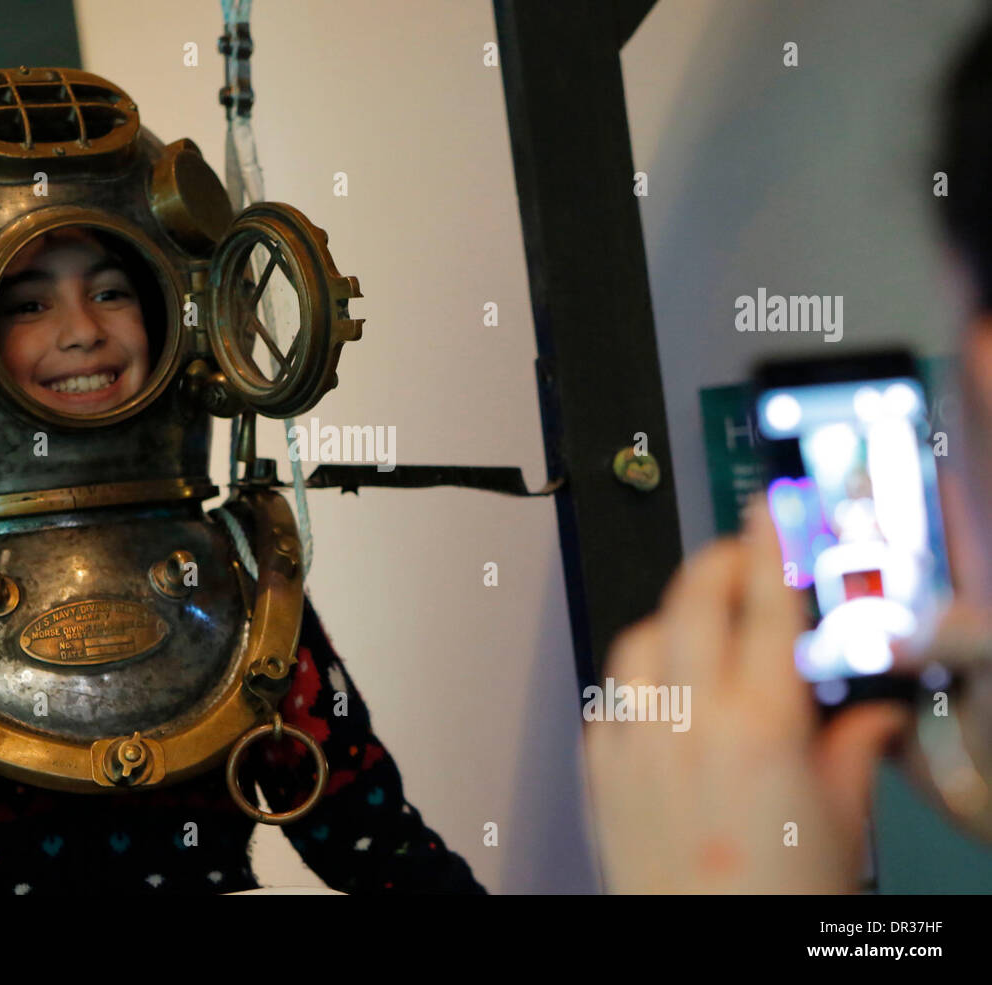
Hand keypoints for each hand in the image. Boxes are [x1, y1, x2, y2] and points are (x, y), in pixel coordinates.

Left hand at [584, 499, 909, 892]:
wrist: (705, 951)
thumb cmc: (777, 903)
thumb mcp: (842, 821)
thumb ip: (854, 746)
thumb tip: (873, 709)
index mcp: (760, 726)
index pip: (765, 602)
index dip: (769, 542)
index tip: (771, 509)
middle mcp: (688, 721)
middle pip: (691, 597)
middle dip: (718, 561)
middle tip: (741, 559)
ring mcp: (635, 740)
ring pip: (640, 637)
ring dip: (673, 619)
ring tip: (703, 632)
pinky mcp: (600, 766)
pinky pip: (613, 694)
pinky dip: (640, 679)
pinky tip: (668, 697)